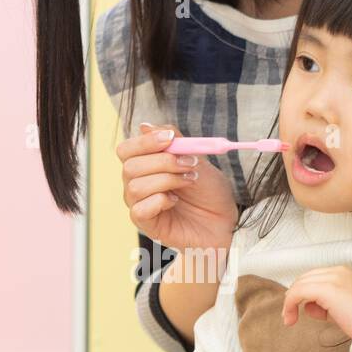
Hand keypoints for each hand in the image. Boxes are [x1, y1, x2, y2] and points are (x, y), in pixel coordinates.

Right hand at [117, 122, 238, 252]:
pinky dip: (160, 201)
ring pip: (135, 186)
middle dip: (162, 162)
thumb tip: (145, 126)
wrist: (225, 222)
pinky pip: (140, 209)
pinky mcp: (146, 225)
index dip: (145, 142)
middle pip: (129, 166)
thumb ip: (175, 142)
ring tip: (189, 180)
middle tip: (189, 164)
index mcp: (145, 166)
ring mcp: (140, 205)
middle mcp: (137, 184)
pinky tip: (176, 202)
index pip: (126, 150)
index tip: (170, 139)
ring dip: (167, 180)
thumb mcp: (197, 160)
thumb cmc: (209, 192)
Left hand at [281, 265, 351, 340]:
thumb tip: (309, 306)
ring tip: (290, 319)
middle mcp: (338, 271)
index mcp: (343, 273)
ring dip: (290, 303)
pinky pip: (299, 292)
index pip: (314, 277)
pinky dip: (290, 304)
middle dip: (293, 297)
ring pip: (300, 285)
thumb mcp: (341, 308)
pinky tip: (290, 318)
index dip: (301, 292)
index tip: (294, 309)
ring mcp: (333, 278)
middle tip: (288, 316)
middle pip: (304, 279)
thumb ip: (325, 304)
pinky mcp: (327, 288)